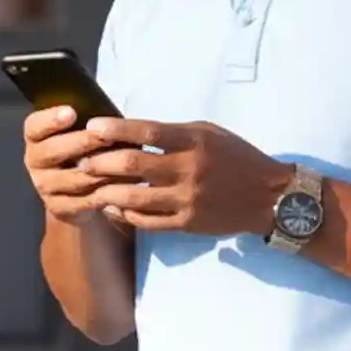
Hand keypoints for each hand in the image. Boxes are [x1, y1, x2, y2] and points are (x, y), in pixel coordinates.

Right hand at [22, 106, 115, 225]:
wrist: (77, 189)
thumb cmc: (82, 148)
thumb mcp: (81, 129)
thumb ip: (87, 120)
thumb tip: (108, 116)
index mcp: (35, 136)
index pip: (35, 126)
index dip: (51, 120)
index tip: (71, 112)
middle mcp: (35, 160)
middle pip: (52, 151)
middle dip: (81, 142)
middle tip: (104, 136)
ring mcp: (45, 186)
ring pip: (72, 178)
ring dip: (98, 170)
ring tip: (121, 160)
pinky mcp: (59, 207)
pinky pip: (83, 200)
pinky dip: (104, 191)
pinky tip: (121, 183)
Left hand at [80, 118, 292, 234]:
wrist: (268, 196)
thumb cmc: (235, 156)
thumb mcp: (207, 132)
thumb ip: (172, 132)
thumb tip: (131, 131)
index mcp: (194, 141)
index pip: (147, 132)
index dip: (116, 129)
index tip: (92, 126)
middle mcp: (188, 170)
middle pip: (133, 166)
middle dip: (101, 163)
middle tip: (82, 160)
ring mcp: (187, 200)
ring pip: (135, 198)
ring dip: (107, 192)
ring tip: (89, 186)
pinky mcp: (187, 224)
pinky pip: (148, 221)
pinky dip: (126, 215)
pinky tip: (112, 208)